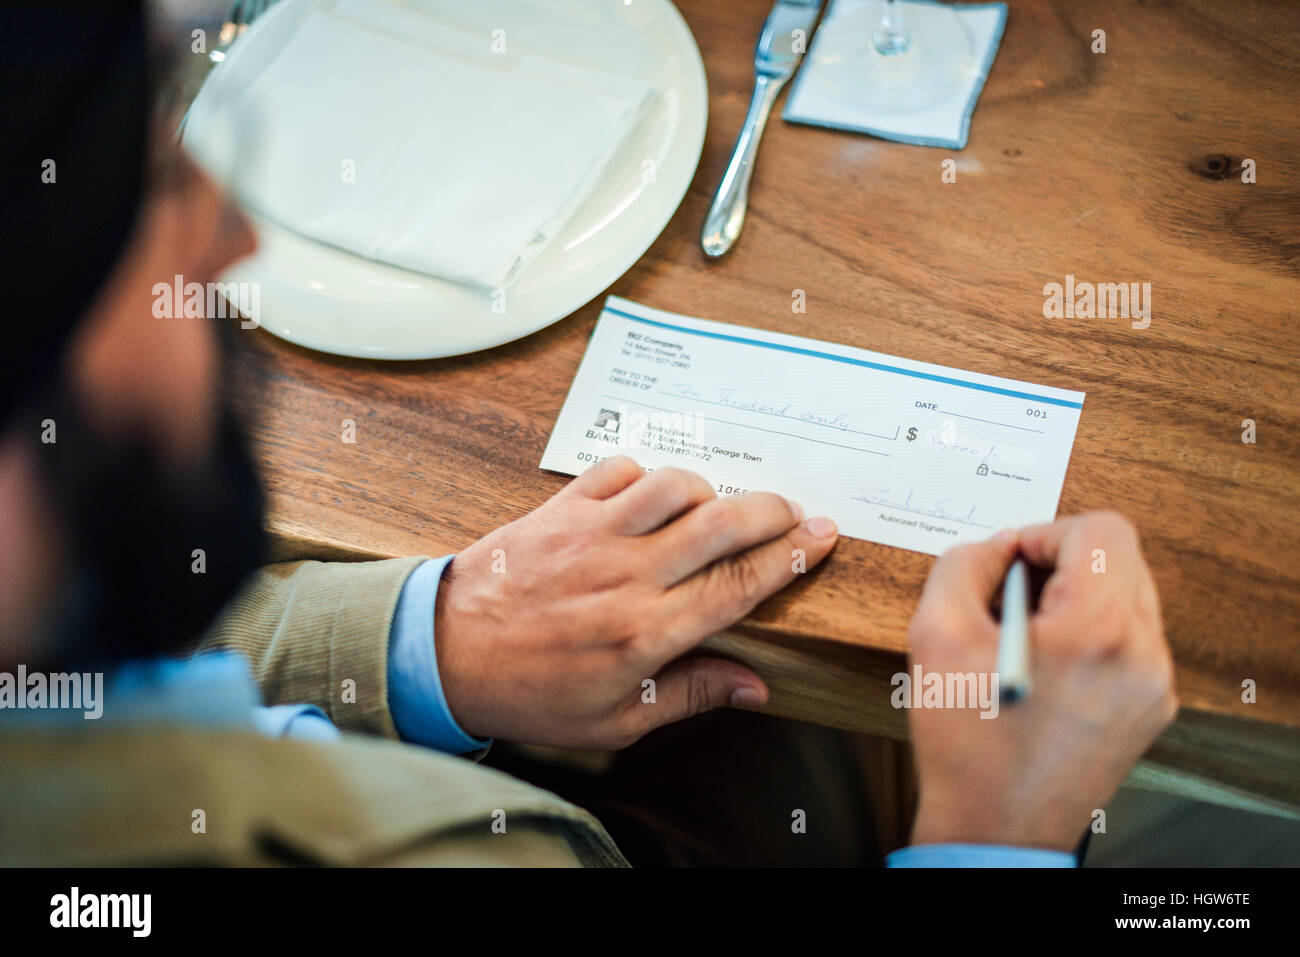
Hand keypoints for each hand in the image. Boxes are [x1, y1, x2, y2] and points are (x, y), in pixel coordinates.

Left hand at [433, 455, 838, 747]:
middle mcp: (626, 574)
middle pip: (723, 523)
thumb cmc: (527, 692)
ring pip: (676, 485)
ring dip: (710, 491)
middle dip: (773, 511)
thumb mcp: (614, 719)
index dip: (791, 557)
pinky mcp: (562, 508)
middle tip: (794, 512)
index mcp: (645, 632)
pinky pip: (620, 468)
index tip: (821, 539)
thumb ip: (689, 695)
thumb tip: (753, 687)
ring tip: (717, 510)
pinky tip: (651, 496)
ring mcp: (592, 533)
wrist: (444, 652)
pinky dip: (647, 473)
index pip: (740, 583)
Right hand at [906, 512, 1176, 851]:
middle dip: (1060, 562)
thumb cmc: (968, 745)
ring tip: (1023, 632)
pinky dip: (1089, 632)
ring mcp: (1154, 686)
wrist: (996, 830)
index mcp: (1100, 629)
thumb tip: (994, 546)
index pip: (1100, 531)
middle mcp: (1144, 655)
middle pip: (1120, 559)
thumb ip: (962, 565)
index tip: (1009, 561)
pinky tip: (1043, 663)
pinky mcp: (1149, 709)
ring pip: (1127, 597)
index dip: (1045, 532)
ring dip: (1075, 595)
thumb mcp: (937, 634)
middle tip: (1010, 595)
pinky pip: (1130, 639)